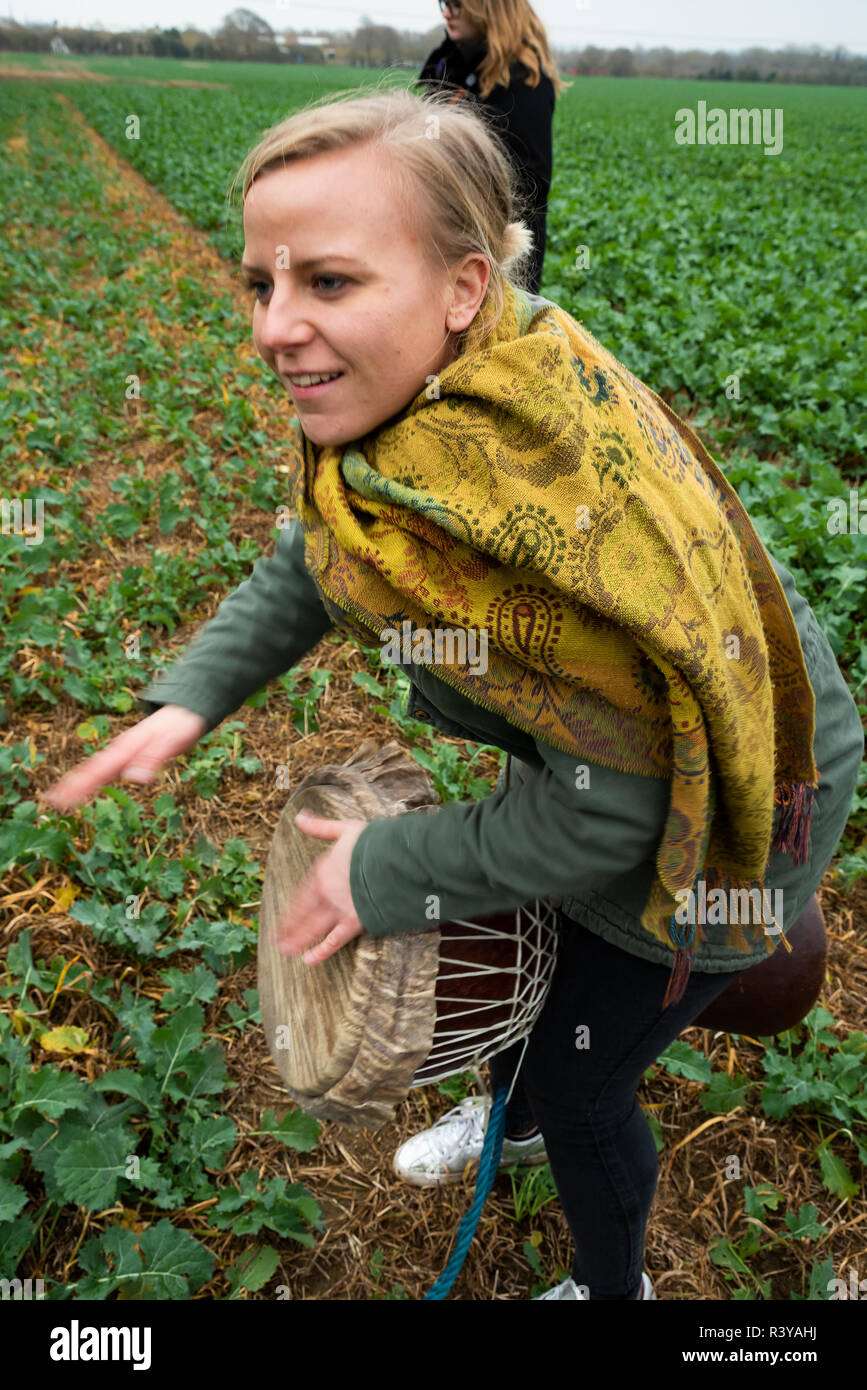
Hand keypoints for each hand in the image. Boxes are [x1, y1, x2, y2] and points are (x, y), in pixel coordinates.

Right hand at [41, 704, 207, 809]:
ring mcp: (125, 751)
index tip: (59, 799)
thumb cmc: (180, 725)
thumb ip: (152, 758)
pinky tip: (90, 786)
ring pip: (97, 768)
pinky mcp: (131, 754)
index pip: (97, 771)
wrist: (186, 709)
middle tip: (51, 801)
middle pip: (91, 769)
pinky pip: (109, 768)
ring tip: (61, 798)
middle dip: (71, 785)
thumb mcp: (171, 741)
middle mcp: (121, 750)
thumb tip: (134, 779)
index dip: (78, 786)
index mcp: (126, 748)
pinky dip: (95, 778)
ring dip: (79, 782)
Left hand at [272, 811, 366, 964]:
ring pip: (314, 928)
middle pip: (304, 914)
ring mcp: (340, 908)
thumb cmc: (374, 841)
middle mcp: (327, 892)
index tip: (280, 920)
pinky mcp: (357, 921)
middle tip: (276, 942)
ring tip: (286, 951)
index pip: (302, 894)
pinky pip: (335, 939)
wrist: (396, 858)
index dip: (291, 909)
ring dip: (299, 940)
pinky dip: (322, 950)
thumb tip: (300, 817)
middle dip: (290, 928)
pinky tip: (309, 960)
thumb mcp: (345, 828)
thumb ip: (321, 827)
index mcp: (323, 871)